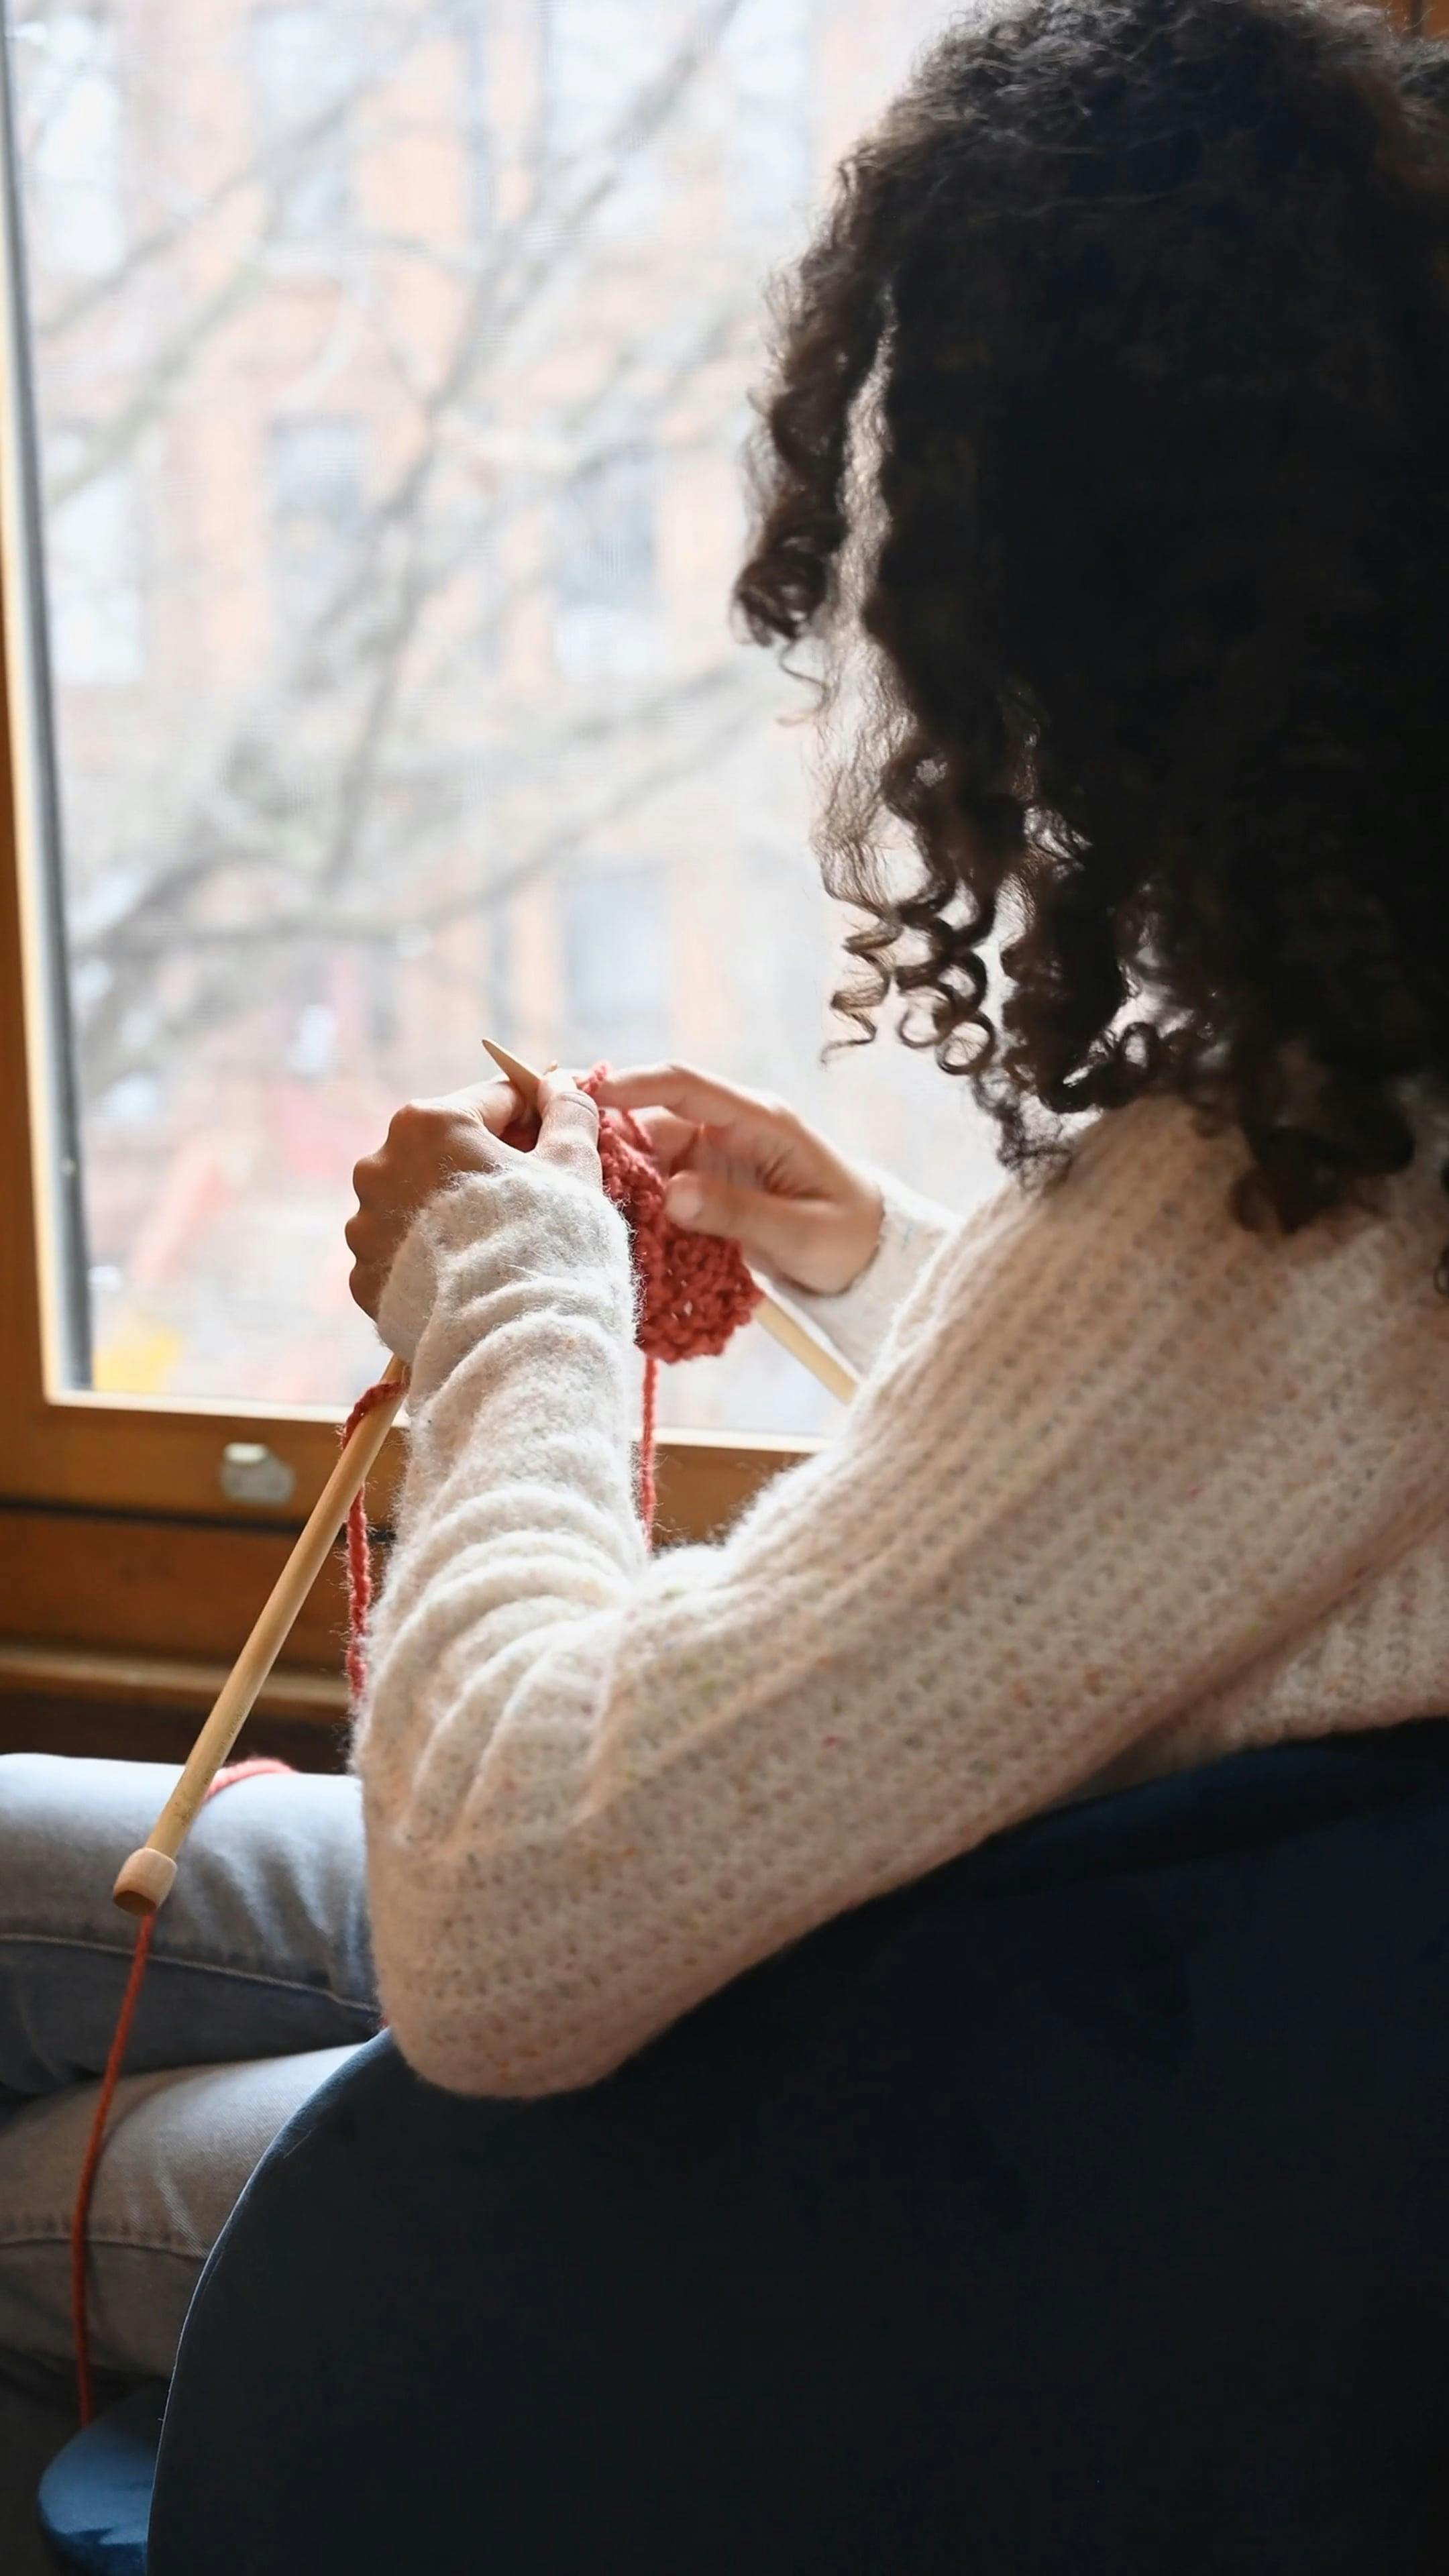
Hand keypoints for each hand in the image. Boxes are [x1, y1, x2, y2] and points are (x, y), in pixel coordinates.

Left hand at [346, 1070, 600, 1321]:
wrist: (514, 1337)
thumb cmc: (549, 1239)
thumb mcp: (573, 1164)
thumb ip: (568, 1113)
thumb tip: (558, 1084)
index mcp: (430, 1122)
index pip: (491, 1101)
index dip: (531, 1116)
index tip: (553, 1135)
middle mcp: (380, 1164)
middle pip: (446, 1151)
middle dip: (485, 1166)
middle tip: (531, 1198)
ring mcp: (365, 1224)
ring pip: (419, 1204)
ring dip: (452, 1213)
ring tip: (496, 1247)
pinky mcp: (364, 1277)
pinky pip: (403, 1254)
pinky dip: (431, 1260)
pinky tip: (467, 1278)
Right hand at [593, 1062, 881, 1297]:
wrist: (872, 1257)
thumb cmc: (847, 1237)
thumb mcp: (798, 1232)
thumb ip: (736, 1212)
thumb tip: (673, 1193)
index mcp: (759, 1122)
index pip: (684, 1085)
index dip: (632, 1085)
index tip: (586, 1096)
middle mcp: (731, 1131)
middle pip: (653, 1123)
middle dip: (609, 1142)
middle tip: (567, 1171)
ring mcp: (718, 1160)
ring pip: (650, 1159)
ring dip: (621, 1181)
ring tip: (586, 1209)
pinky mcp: (710, 1189)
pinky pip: (662, 1188)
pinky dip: (640, 1204)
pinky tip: (617, 1226)